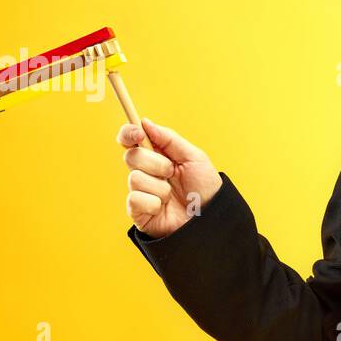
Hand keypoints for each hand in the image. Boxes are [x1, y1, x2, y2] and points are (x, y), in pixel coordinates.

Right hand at [116, 117, 222, 237]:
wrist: (211, 219)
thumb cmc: (205, 188)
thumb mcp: (194, 157)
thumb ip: (169, 139)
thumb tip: (145, 122)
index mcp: (157, 156)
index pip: (131, 140)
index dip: (128, 134)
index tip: (137, 133)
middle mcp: (145, 172)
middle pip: (131, 156)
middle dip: (155, 163)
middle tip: (171, 173)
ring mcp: (140, 192)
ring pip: (134, 178)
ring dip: (159, 186)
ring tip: (172, 196)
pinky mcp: (138, 211)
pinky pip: (135, 199)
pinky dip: (154, 202)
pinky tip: (164, 208)